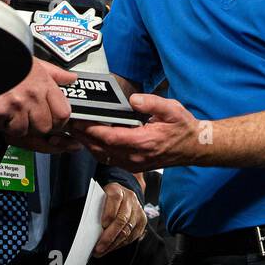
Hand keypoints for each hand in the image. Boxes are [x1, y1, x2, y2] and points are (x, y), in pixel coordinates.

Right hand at [0, 58, 79, 153]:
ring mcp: (15, 105)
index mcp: (44, 83)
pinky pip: (3, 128)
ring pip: (23, 131)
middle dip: (37, 125)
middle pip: (45, 127)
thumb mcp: (36, 61)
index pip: (63, 113)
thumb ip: (55, 73)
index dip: (59, 120)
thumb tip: (71, 78)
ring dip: (16, 125)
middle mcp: (32, 96)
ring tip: (10, 111)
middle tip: (28, 116)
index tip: (52, 119)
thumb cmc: (8, 57)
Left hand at [68, 93, 204, 171]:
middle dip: (84, 138)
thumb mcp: (172, 109)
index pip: (111, 138)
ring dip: (88, 146)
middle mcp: (137, 156)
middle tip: (70, 125)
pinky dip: (98, 151)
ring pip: (104, 157)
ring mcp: (135, 163)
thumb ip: (151, 103)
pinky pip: (110, 160)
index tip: (80, 121)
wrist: (194, 147)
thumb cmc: (183, 128)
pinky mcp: (134, 165)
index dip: (93, 130)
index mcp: (144, 141)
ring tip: (76, 133)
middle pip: (102, 149)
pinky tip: (92, 142)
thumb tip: (134, 100)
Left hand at [93, 183, 146, 256]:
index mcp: (117, 189)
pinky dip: (120, 244)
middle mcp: (130, 198)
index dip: (109, 213)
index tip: (102, 226)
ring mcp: (138, 209)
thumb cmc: (106, 200)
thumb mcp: (99, 198)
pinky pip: (132, 236)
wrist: (122, 196)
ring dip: (113, 244)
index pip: (115, 200)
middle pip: (121, 220)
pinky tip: (111, 247)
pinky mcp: (142, 220)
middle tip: (99, 248)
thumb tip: (88, 228)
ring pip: (127, 231)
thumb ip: (96, 209)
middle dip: (109, 236)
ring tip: (102, 251)